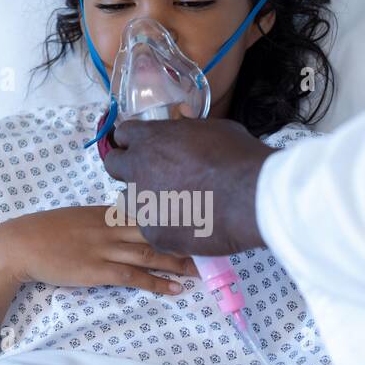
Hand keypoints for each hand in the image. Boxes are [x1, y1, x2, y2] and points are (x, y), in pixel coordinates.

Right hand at [0, 205, 197, 295]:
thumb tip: (126, 223)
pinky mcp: (97, 270)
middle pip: (156, 230)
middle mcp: (110, 226)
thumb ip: (104, 220)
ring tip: (202, 271)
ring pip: (150, 253)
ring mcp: (104, 248)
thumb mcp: (79, 218)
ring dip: (178, 262)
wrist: (19, 244)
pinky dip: (157, 283)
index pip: (148, 211)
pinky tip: (175, 289)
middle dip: (185, 238)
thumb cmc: (46, 232)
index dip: (175, 217)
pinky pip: (133, 276)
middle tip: (213, 245)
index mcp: (106, 212)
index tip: (199, 220)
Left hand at [102, 118, 276, 255]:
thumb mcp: (211, 130)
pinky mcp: (154, 234)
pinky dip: (169, 229)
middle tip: (150, 176)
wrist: (251, 197)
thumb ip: (185, 132)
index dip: (133, 142)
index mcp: (150, 139)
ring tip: (178, 205)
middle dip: (128, 169)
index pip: (123, 134)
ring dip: (148, 201)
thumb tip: (182, 130)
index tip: (143, 148)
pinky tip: (191, 226)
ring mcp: (143, 204)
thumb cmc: (238, 158)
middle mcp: (138, 169)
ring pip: (132, 201)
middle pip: (114, 166)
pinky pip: (154, 230)